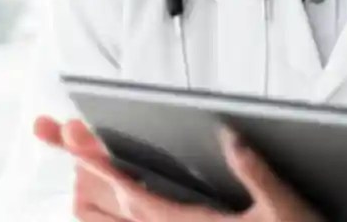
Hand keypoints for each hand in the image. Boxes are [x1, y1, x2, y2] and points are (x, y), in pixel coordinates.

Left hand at [33, 115, 321, 221]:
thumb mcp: (285, 208)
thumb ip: (258, 174)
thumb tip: (233, 138)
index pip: (139, 197)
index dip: (105, 170)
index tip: (76, 147)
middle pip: (122, 204)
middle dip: (90, 168)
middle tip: (60, 134)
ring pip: (126, 220)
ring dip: (98, 191)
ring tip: (78, 156)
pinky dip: (124, 206)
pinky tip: (122, 191)